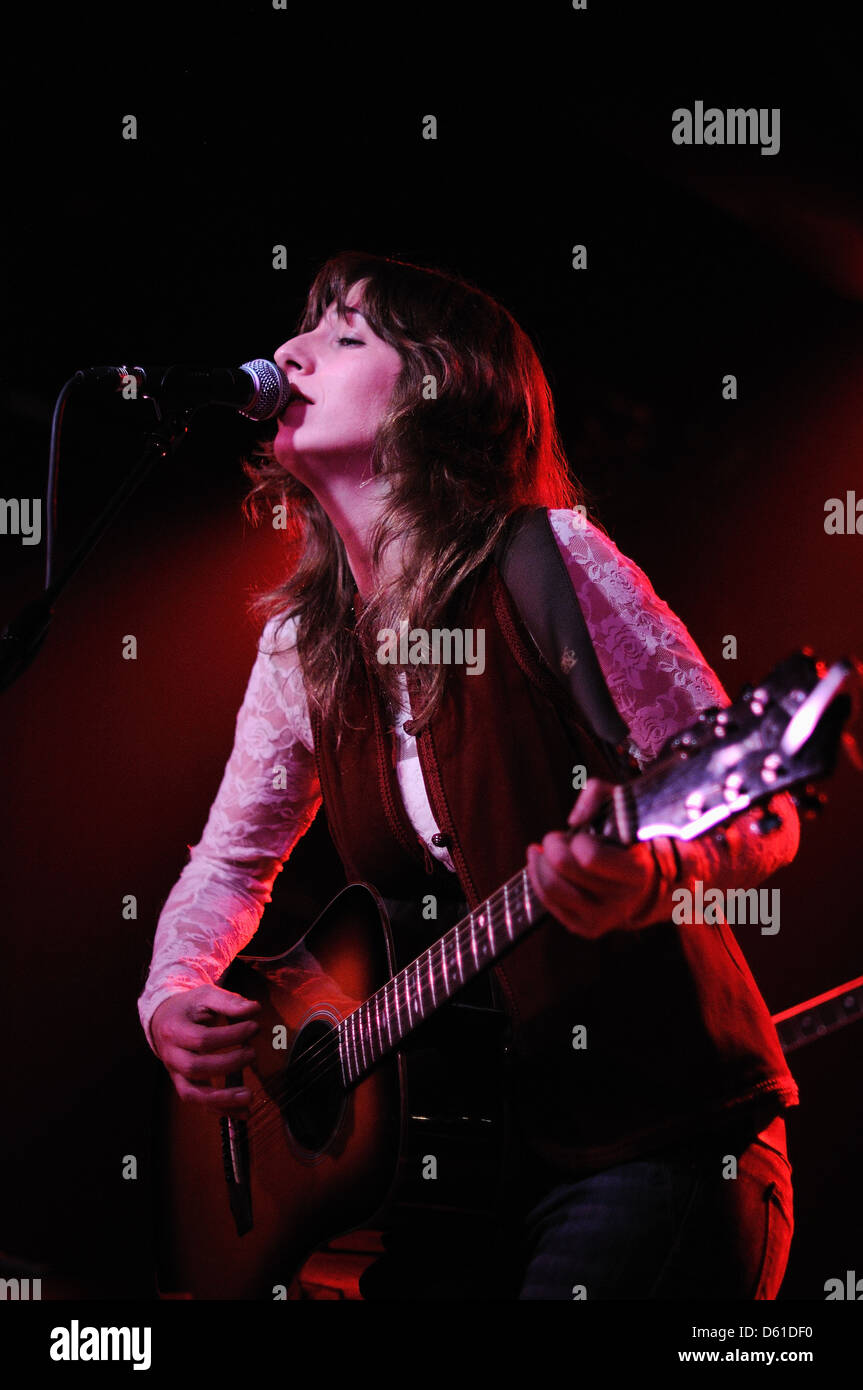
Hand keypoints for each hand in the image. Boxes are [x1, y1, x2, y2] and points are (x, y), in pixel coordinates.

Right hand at [150, 983, 260, 1115]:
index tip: (254, 1027)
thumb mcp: (204, 996)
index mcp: (174, 1030)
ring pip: (193, 1095)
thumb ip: (228, 1001)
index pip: (202, 1040)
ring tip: (249, 1096)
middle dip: (228, 1063)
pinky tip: (244, 1113)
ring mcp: (176, 1074)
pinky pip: (200, 1104)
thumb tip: (254, 1009)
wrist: (164, 1020)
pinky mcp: (184, 1085)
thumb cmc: (188, 1007)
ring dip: (222, 1099)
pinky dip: (222, 1110)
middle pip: (196, 1068)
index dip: (230, 1036)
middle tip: (252, 1052)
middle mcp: (170, 1056)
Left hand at [526, 778, 667, 938]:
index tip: (580, 833)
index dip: (578, 840)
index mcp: (637, 872)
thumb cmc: (628, 835)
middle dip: (553, 845)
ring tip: (549, 850)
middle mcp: (622, 901)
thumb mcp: (621, 803)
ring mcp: (604, 919)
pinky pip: (547, 902)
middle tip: (556, 837)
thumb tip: (574, 821)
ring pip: (551, 887)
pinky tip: (542, 862)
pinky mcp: (585, 928)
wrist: (645, 880)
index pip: (590, 857)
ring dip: (541, 862)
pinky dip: (537, 877)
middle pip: (564, 869)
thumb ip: (597, 794)